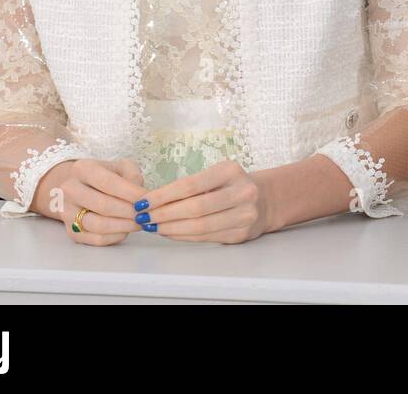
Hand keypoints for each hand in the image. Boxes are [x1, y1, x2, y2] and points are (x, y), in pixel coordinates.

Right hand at [38, 157, 145, 246]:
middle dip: (129, 211)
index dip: (131, 193)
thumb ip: (133, 176)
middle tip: (147, 214)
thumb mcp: (121, 167)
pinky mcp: (71, 232)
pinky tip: (127, 230)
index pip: (108, 182)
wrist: (82, 188)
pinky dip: (116, 236)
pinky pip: (96, 239)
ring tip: (140, 222)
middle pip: (103, 205)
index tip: (148, 199)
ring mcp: (67, 213)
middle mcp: (70, 190)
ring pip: (99, 225)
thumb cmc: (107, 176)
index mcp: (82, 169)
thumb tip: (141, 196)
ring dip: (124, 226)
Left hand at [138, 159, 276, 242]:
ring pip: (199, 226)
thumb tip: (152, 201)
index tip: (143, 202)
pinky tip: (169, 232)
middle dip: (163, 214)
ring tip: (152, 226)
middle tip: (143, 217)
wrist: (264, 200)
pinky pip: (205, 237)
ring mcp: (244, 215)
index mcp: (231, 171)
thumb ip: (190, 186)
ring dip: (170, 228)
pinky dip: (182, 236)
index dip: (163, 195)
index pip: (190, 185)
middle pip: (195, 208)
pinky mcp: (241, 233)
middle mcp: (242, 192)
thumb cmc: (231, 185)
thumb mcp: (216, 175)